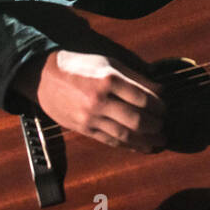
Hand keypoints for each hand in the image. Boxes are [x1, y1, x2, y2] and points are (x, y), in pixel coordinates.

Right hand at [27, 50, 166, 151]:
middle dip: (155, 126)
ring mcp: (90, 117)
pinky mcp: (83, 129)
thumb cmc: (80, 65)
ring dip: (146, 141)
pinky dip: (128, 146)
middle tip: (164, 126)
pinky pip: (110, 141)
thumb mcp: (109, 62)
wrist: (44, 76)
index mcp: (109, 79)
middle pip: (137, 120)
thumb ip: (136, 77)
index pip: (143, 98)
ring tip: (159, 142)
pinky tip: (141, 147)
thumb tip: (161, 91)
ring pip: (125, 135)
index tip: (165, 109)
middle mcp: (99, 100)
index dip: (159, 106)